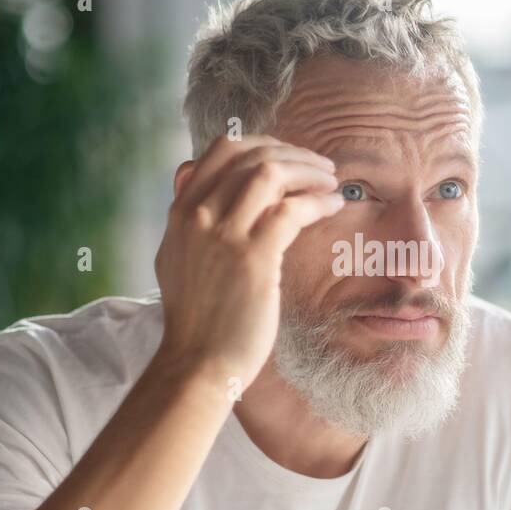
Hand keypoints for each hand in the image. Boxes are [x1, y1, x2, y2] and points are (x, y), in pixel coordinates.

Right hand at [154, 134, 343, 388]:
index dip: (263, 145)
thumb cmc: (196, 319)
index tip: (289, 158)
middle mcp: (197, 215)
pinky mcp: (253, 257)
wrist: (196, 364)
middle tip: (321, 167)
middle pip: (251, 155)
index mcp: (180, 212)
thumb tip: (192, 178)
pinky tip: (334, 206)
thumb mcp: (177, 258)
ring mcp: (223, 234)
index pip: (221, 150)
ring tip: (331, 182)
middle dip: (293, 154)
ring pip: (271, 172)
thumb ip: (187, 219)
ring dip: (308, 171)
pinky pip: (292, 210)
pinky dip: (318, 201)